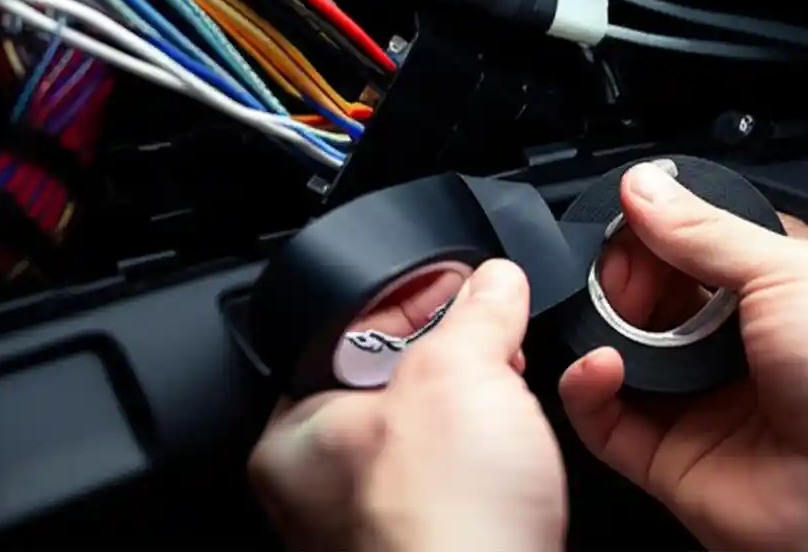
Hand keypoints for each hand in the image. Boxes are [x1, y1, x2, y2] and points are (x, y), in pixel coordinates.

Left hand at [250, 260, 565, 551]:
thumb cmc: (444, 528)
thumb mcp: (459, 376)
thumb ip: (476, 315)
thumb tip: (496, 282)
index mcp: (295, 435)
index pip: (340, 335)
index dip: (404, 297)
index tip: (452, 282)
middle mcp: (322, 485)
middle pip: (385, 379)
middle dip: (445, 346)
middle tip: (489, 328)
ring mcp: (374, 521)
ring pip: (423, 430)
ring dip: (471, 396)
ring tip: (509, 377)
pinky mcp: (428, 544)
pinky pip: (452, 477)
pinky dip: (483, 450)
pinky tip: (512, 443)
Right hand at [559, 163, 807, 550]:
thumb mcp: (795, 273)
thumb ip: (707, 230)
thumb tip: (644, 185)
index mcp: (778, 286)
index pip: (695, 239)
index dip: (657, 227)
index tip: (629, 216)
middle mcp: (737, 342)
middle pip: (649, 292)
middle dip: (623, 275)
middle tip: (620, 276)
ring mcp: (702, 400)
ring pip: (620, 352)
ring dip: (601, 327)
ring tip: (611, 323)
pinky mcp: (672, 457)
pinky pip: (604, 420)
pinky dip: (586, 389)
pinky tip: (601, 367)